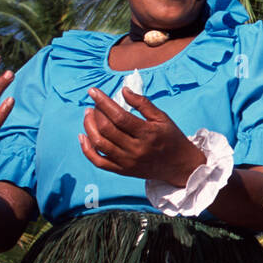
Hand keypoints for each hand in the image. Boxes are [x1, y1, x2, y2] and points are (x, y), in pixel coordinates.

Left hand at [80, 87, 205, 185]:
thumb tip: (123, 91)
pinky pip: (99, 162)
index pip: (119, 116)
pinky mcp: (123, 171)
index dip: (104, 102)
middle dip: (96, 113)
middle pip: (106, 129)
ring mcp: (128, 162)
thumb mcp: (162, 118)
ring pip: (99, 144)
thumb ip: (143, 103)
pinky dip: (87, 149)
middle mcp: (136, 149)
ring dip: (88, 127)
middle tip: (94, 104)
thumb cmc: (171, 138)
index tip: (93, 92)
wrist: (180, 166)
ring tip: (88, 115)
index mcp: (148, 133)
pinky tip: (83, 137)